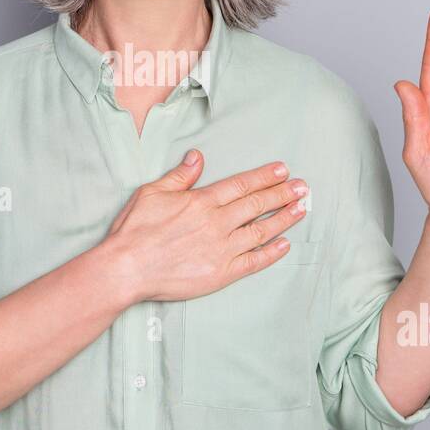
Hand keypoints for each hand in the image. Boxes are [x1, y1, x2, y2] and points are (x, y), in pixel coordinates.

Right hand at [102, 151, 308, 303]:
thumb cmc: (135, 230)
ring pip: (261, 231)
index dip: (264, 177)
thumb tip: (198, 157)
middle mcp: (217, 223)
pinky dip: (271, 253)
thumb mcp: (152, 192)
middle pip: (257, 205)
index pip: (241, 185)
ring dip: (284, 219)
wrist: (127, 268)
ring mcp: (222, 249)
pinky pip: (253, 261)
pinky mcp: (221, 273)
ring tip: (301, 209)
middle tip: (303, 188)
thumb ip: (180, 176)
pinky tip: (285, 244)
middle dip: (282, 194)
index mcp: (201, 201)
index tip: (283, 171)